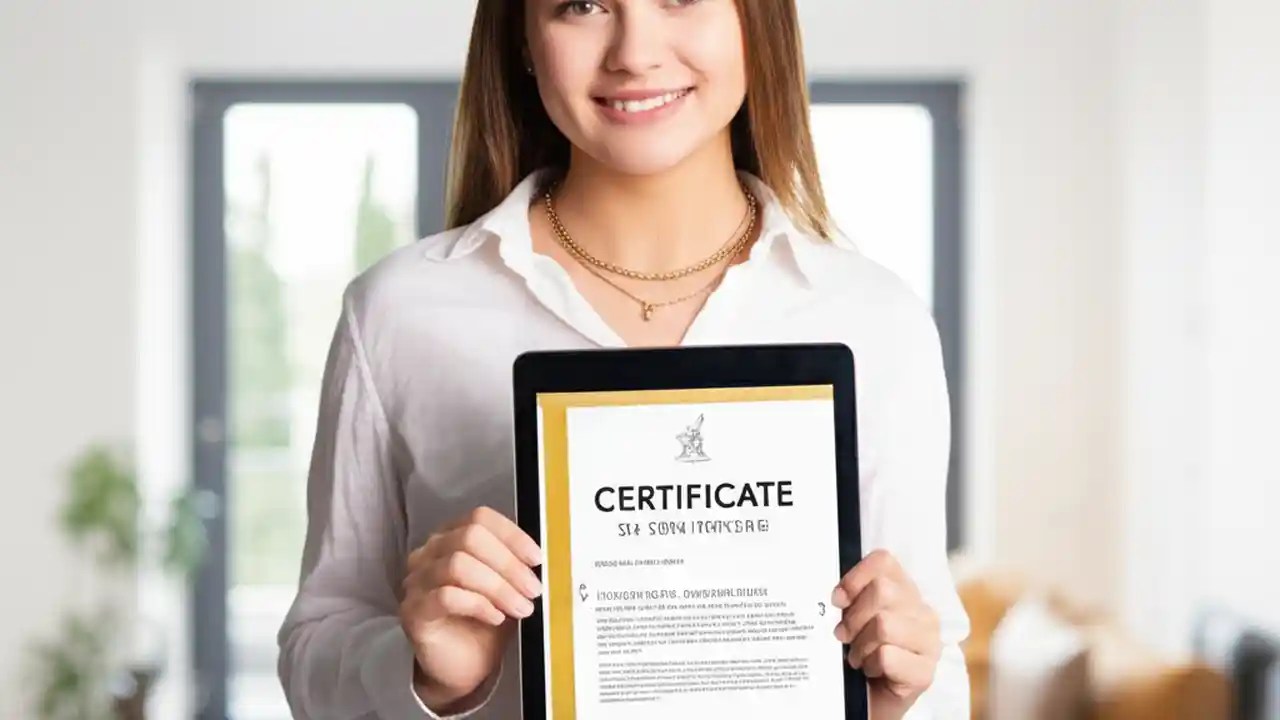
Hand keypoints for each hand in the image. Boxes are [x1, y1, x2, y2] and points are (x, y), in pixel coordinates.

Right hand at [399, 506, 542, 712]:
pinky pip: (445, 597)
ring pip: (458, 565)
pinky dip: (478, 605)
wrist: (462, 667)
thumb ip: (518, 568)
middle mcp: (429, 553)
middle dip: (508, 564)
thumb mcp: (508, 588)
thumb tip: (543, 558)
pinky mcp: (413, 611)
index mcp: (452, 538)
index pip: (480, 518)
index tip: (537, 559)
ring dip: (498, 587)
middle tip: (533, 589)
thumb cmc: (484, 623)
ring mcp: (417, 581)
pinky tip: (496, 618)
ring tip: (521, 608)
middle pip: (469, 537)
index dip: (512, 535)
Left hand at [832, 550, 940, 718]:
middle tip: (844, 635)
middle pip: (882, 591)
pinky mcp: (925, 673)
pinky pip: (887, 656)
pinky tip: (872, 671)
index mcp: (906, 593)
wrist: (868, 700)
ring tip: (859, 657)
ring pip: (884, 624)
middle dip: (854, 616)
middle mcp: (923, 613)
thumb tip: (835, 594)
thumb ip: (850, 598)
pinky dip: (870, 665)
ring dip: (861, 645)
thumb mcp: (853, 619)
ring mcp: (929, 643)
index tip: (838, 599)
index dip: (855, 577)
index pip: (884, 561)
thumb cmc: (859, 655)